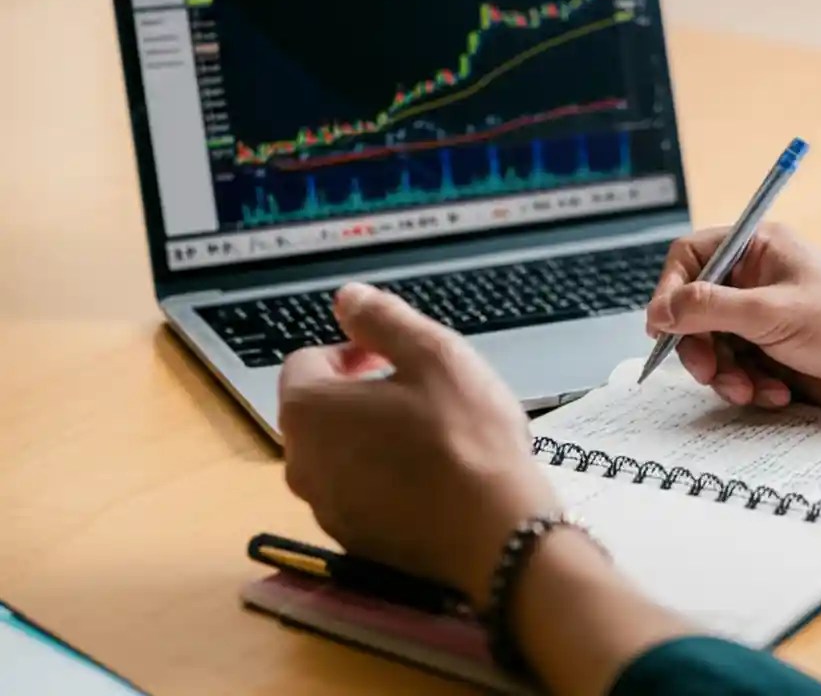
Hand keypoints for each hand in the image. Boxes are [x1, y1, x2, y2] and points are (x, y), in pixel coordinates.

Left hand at [279, 283, 559, 606]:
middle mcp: (301, 464)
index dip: (355, 351)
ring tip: (432, 441)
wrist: (497, 535)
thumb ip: (382, 319)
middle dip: (361, 397)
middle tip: (421, 397)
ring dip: (372, 440)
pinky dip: (385, 483)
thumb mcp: (434, 355)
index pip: (308, 360)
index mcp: (308, 410)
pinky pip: (361, 497)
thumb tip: (347, 299)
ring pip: (340, 456)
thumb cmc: (467, 439)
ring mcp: (325, 510)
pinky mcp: (354, 543)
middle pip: (320, 412)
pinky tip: (433, 482)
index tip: (397, 360)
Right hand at [646, 224, 820, 415]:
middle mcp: (753, 280)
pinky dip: (747, 386)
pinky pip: (732, 370)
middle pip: (692, 309)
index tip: (661, 326)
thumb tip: (661, 311)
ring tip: (750, 389)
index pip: (689, 257)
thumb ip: (710, 308)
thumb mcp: (772, 312)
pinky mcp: (767, 353)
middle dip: (698, 346)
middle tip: (707, 371)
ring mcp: (759, 318)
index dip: (669, 291)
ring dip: (724, 374)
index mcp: (756, 249)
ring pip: (709, 347)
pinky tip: (776, 393)